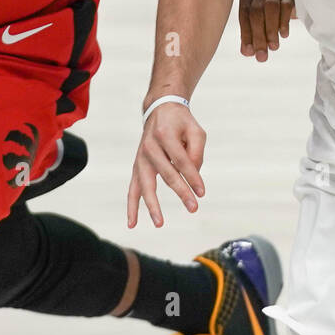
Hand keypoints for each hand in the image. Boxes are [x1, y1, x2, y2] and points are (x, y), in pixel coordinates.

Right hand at [127, 101, 206, 227]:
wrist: (160, 110)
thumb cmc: (181, 123)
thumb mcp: (196, 131)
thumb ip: (197, 152)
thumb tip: (193, 176)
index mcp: (166, 135)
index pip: (182, 161)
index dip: (193, 177)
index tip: (202, 192)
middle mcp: (150, 146)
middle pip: (167, 174)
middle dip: (181, 192)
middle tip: (194, 208)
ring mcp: (141, 157)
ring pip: (145, 185)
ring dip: (152, 205)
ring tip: (159, 223)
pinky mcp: (137, 166)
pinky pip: (133, 189)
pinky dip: (132, 206)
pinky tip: (132, 223)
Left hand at [238, 0, 293, 61]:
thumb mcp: (257, 10)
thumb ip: (250, 29)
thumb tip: (247, 52)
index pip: (244, 11)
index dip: (246, 33)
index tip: (249, 52)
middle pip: (256, 10)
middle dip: (258, 35)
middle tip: (262, 55)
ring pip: (270, 6)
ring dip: (271, 30)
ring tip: (273, 46)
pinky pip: (287, 5)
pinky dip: (284, 22)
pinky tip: (283, 34)